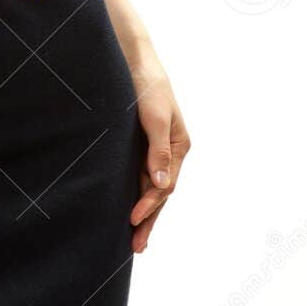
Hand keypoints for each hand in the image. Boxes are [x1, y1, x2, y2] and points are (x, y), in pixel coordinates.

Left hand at [126, 46, 190, 253]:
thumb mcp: (155, 116)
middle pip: (160, 193)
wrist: (132, 58)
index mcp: (180, 146)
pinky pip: (138, 175)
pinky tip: (126, 206)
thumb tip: (161, 185)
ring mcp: (155, 149)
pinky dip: (135, 193)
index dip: (149, 205)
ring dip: (143, 212)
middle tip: (136, 247)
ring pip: (150, 188)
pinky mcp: (139, 144)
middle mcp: (170, 151)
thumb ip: (159, 150)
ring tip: (132, 238)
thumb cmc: (147, 84)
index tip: (132, 220)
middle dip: (149, 220)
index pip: (165, 186)